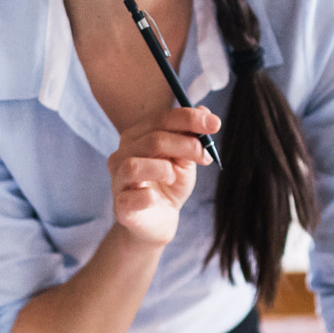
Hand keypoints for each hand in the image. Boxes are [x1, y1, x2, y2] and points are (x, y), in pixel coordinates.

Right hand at [107, 106, 217, 246]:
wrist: (159, 222)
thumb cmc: (169, 186)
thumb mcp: (185, 160)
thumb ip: (191, 137)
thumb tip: (205, 110)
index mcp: (136, 137)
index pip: (160, 119)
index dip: (189, 119)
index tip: (215, 124)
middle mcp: (121, 155)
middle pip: (153, 140)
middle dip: (186, 144)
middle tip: (205, 156)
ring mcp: (118, 181)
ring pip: (135, 165)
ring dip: (164, 170)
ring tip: (173, 177)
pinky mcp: (120, 207)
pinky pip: (133, 197)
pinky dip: (149, 197)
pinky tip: (157, 198)